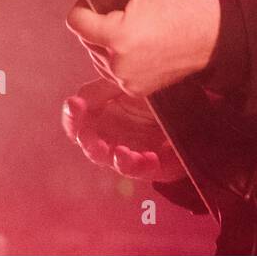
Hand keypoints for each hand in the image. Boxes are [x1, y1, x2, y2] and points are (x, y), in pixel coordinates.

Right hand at [61, 77, 186, 182]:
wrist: (185, 111)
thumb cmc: (150, 98)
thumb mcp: (125, 85)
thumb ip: (102, 89)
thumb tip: (78, 98)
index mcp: (101, 119)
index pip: (77, 122)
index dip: (72, 116)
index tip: (75, 105)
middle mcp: (111, 139)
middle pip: (91, 146)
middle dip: (89, 143)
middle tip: (90, 139)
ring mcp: (131, 154)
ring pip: (116, 162)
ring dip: (117, 159)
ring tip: (121, 152)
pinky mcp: (152, 166)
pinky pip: (144, 169)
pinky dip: (144, 165)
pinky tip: (149, 157)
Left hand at [65, 0, 219, 97]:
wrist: (219, 34)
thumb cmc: (189, 3)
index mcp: (119, 37)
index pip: (76, 21)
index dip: (86, 3)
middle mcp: (120, 65)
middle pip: (87, 38)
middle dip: (101, 22)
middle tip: (129, 9)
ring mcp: (129, 81)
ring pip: (99, 56)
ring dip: (109, 41)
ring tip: (137, 26)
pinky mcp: (138, 89)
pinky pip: (115, 70)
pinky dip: (122, 57)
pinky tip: (141, 42)